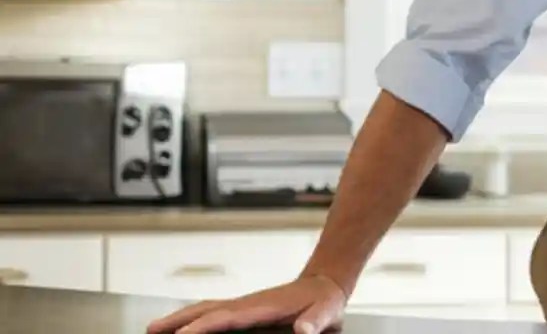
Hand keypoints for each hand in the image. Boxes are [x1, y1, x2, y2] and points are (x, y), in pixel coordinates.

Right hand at [145, 274, 347, 333]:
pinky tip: (180, 327)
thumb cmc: (324, 302)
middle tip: (151, 331)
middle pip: (207, 309)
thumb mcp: (326, 313)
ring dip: (179, 318)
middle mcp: (247, 304)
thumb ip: (315, 321)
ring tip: (153, 330)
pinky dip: (193, 319)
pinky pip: (213, 314)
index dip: (204, 325)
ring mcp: (243, 306)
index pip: (227, 316)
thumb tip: (304, 331)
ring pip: (205, 310)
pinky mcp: (243, 311)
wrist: (324, 285)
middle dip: (179, 320)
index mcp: (263, 306)